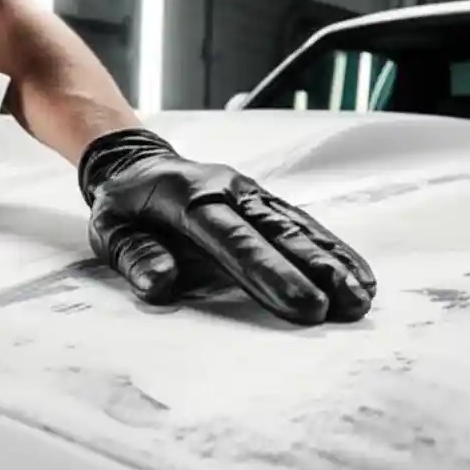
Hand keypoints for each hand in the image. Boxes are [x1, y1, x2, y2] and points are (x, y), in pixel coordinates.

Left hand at [79, 129, 376, 324]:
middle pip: (277, 232)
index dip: (268, 272)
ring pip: (298, 226)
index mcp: (187, 197)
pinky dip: (333, 249)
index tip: (300, 304)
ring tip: (361, 298)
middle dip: (314, 270)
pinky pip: (304, 224)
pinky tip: (359, 275)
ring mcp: (251, 194)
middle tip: (345, 307)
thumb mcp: (108, 230)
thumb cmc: (124, 207)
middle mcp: (228, 189)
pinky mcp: (266, 202)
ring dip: (333, 261)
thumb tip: (161, 286)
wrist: (135, 162)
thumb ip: (134, 256)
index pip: (232, 239)